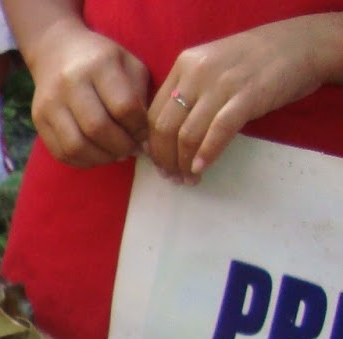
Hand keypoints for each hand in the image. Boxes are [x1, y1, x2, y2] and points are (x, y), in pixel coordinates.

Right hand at [24, 22, 150, 166]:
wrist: (57, 51)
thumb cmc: (102, 60)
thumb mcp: (128, 65)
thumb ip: (139, 97)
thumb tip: (145, 140)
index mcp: (100, 64)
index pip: (123, 106)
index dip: (139, 128)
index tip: (146, 135)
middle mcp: (70, 82)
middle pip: (98, 128)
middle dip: (121, 146)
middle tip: (132, 150)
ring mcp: (50, 103)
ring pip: (77, 146)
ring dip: (101, 157)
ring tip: (115, 154)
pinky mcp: (39, 120)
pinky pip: (61, 152)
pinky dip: (83, 161)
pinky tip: (96, 155)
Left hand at [148, 16, 342, 182]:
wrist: (302, 44)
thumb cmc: (255, 61)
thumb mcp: (211, 67)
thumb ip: (188, 92)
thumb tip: (164, 136)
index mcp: (184, 64)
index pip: (153, 113)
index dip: (152, 145)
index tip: (158, 163)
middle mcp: (198, 72)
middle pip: (164, 127)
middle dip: (164, 159)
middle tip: (172, 177)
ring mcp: (222, 83)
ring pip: (187, 134)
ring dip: (184, 163)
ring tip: (189, 178)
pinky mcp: (247, 96)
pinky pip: (217, 131)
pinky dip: (206, 154)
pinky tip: (202, 169)